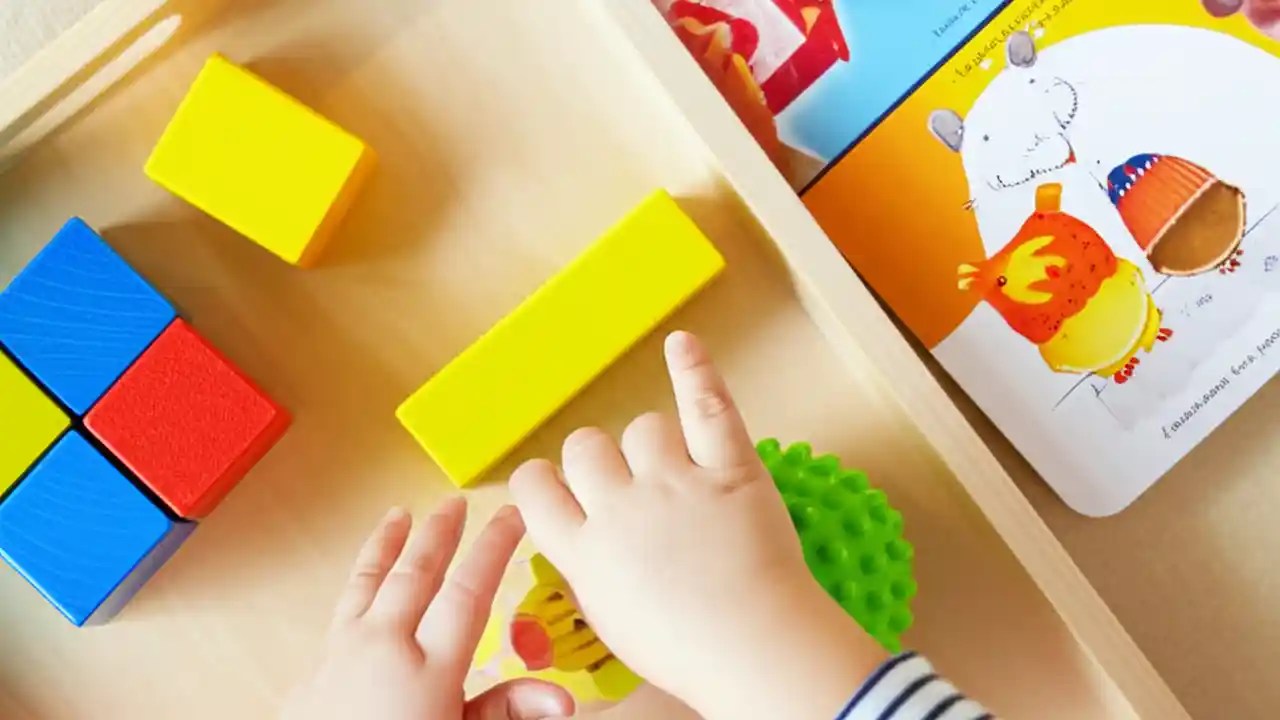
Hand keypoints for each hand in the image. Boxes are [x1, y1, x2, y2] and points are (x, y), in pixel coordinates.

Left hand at [282, 499, 573, 719]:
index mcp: (427, 670)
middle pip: (415, 573)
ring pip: (365, 584)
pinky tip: (362, 587)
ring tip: (398, 516)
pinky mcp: (309, 679)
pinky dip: (356, 588)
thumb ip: (506, 715)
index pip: (470, 590)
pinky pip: (338, 616)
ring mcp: (338, 659)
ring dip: (386, 546)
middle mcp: (380, 651)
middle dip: (441, 534)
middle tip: (457, 503)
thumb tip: (562, 697)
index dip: (495, 547)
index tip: (511, 514)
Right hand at [510, 332, 886, 719]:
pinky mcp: (729, 467)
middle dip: (599, 461)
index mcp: (586, 552)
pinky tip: (681, 343)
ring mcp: (676, 482)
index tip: (556, 485)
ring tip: (678, 472)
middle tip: (628, 487)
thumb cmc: (688, 651)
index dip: (542, 481)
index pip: (535, 489)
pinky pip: (706, 405)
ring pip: (642, 428)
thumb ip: (589, 570)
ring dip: (654, 445)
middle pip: (585, 447)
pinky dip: (694, 369)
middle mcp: (621, 508)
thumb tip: (583, 538)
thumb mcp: (611, 621)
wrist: (757, 651)